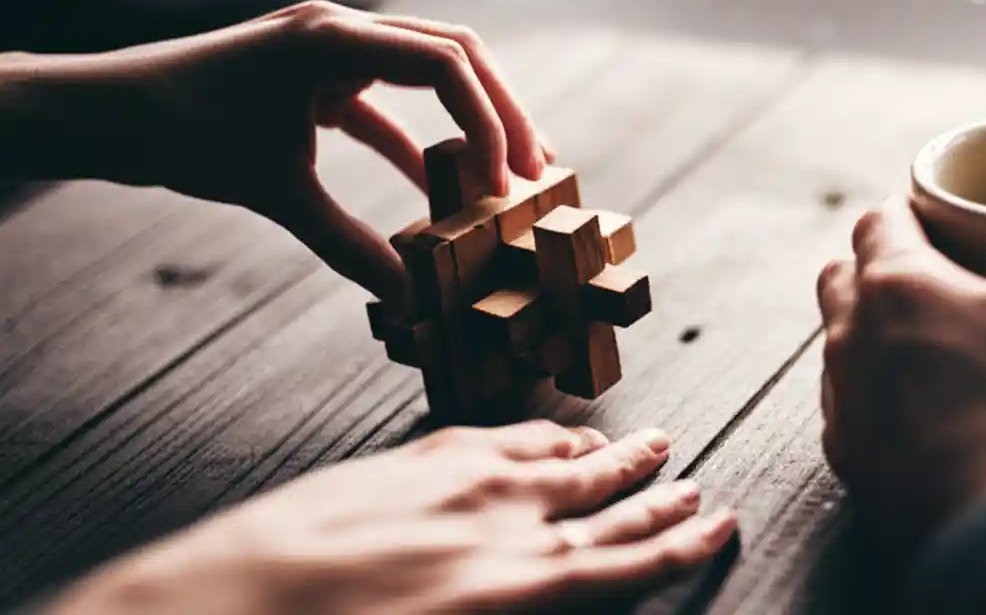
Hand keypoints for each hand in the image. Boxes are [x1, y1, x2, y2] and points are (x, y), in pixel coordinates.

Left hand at [0, 0, 551, 311]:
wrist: (112, 114)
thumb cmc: (183, 135)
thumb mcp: (275, 193)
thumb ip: (348, 245)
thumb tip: (409, 301)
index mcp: (334, 40)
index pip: (445, 65)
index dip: (487, 124)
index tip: (502, 186)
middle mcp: (342, 32)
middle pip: (456, 53)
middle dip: (502, 112)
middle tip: (539, 170)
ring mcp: (332, 50)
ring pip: (428, 73)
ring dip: (469, 120)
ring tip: (510, 173)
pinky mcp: (319, 77)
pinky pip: (387, 103)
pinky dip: (417, 142)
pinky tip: (443, 187)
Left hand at [49, 421, 736, 613]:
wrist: (224, 606)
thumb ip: (513, 608)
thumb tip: (552, 592)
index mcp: (516, 589)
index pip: (625, 563)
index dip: (680, 543)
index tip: (717, 520)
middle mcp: (503, 526)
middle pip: (605, 502)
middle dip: (656, 489)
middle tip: (691, 475)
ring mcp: (459, 482)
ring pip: (561, 460)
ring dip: (610, 455)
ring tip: (645, 442)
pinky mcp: (414, 459)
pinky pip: (502, 436)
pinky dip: (543, 434)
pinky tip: (555, 432)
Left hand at [816, 120, 985, 556]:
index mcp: (896, 286)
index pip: (880, 218)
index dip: (912, 209)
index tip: (948, 216)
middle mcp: (850, 341)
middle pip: (845, 277)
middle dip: (881, 266)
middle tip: (942, 275)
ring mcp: (845, 408)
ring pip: (840, 347)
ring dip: (873, 333)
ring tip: (934, 343)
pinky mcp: (855, 468)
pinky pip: (849, 414)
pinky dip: (877, 399)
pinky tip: (924, 413)